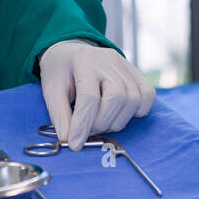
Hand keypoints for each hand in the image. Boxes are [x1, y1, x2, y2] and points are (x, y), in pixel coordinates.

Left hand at [38, 39, 155, 149]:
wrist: (71, 53)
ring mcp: (125, 65)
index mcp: (83, 60)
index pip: (89, 97)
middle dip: (101, 124)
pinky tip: (118, 113)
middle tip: (87, 130)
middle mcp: (108, 60)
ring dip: (116, 121)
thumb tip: (69, 141)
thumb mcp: (51, 91)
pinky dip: (136, 111)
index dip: (83, 125)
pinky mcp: (136, 73)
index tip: (75, 145)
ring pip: (133, 100)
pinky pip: (147, 96)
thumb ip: (60, 116)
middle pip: (116, 98)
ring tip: (99, 123)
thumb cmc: (60, 72)